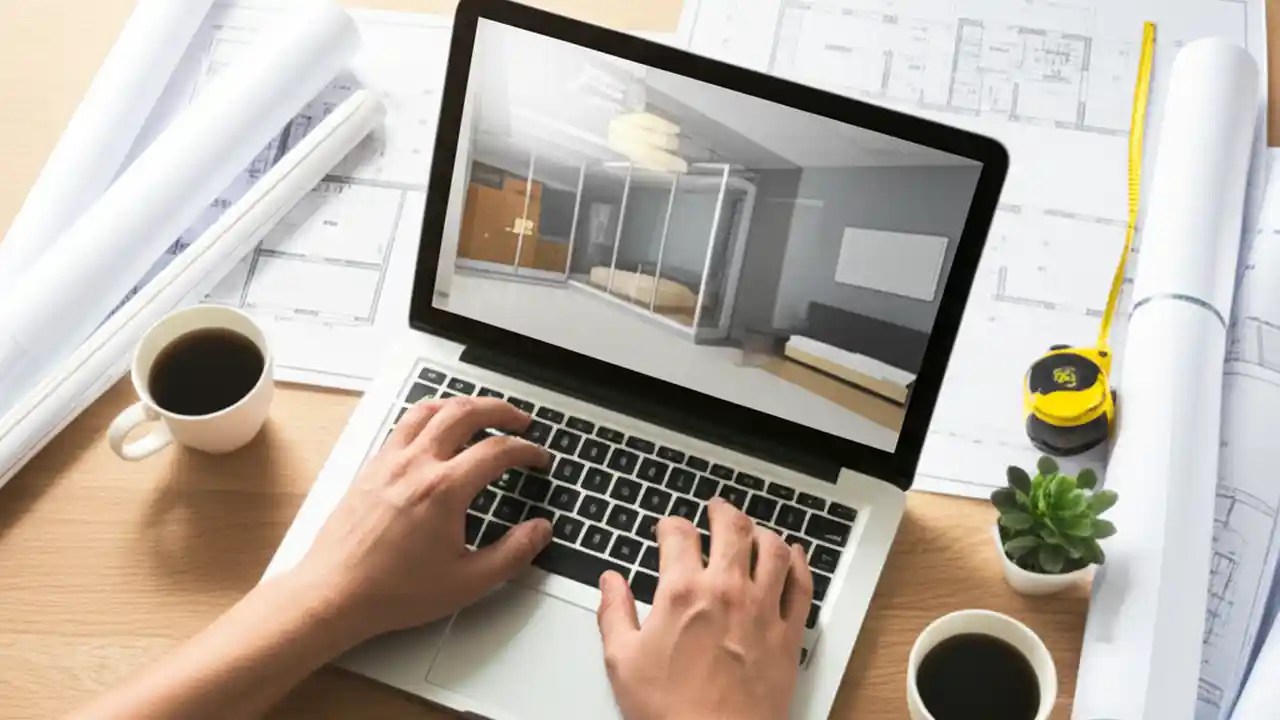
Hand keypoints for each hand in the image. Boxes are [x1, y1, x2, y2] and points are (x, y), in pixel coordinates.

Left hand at [291, 397, 552, 645]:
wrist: (334, 595)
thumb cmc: (393, 592)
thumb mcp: (467, 582)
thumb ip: (512, 553)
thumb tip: (540, 530)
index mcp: (443, 490)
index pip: (497, 451)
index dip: (527, 451)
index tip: (538, 458)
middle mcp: (415, 465)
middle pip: (465, 413)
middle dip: (500, 410)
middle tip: (520, 421)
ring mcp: (389, 462)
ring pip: (430, 410)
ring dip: (463, 404)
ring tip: (482, 412)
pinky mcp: (371, 467)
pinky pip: (404, 425)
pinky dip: (429, 416)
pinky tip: (436, 430)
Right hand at [596, 498, 812, 719]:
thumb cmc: (671, 711)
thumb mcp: (622, 662)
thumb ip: (613, 614)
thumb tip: (610, 583)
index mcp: (682, 592)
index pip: (678, 535)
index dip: (670, 524)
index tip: (668, 528)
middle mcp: (726, 590)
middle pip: (732, 528)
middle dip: (721, 511)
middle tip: (716, 509)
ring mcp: (763, 609)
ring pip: (772, 548)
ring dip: (761, 531)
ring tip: (753, 529)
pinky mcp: (788, 633)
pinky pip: (802, 585)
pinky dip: (799, 563)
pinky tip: (794, 555)